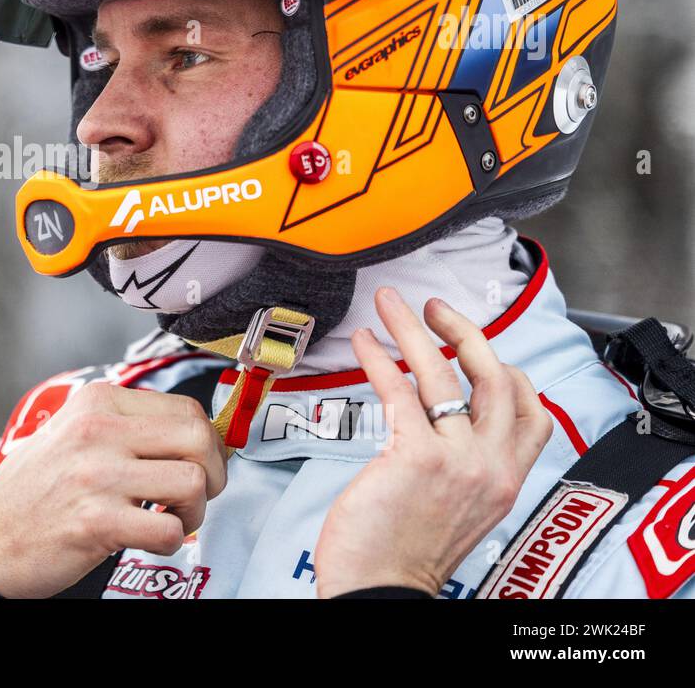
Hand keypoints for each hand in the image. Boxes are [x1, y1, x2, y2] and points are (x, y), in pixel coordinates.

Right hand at [0, 379, 227, 597]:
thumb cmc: (34, 489)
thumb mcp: (75, 432)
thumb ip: (128, 425)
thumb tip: (198, 435)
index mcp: (97, 401)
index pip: (186, 409)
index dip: (208, 442)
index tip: (201, 463)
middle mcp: (98, 431)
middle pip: (198, 439)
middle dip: (214, 473)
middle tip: (196, 494)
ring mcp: (97, 475)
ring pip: (193, 483)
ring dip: (194, 511)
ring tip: (171, 518)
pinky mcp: (96, 521)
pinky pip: (169, 530)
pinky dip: (169, 541)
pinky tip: (146, 538)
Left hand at [314, 287, 552, 597]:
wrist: (381, 591)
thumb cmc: (404, 554)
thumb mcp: (459, 509)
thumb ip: (463, 467)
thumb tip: (444, 424)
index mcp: (506, 480)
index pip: (531, 411)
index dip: (508, 368)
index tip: (476, 345)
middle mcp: (490, 467)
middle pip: (495, 377)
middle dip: (465, 332)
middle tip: (434, 307)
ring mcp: (456, 461)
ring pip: (442, 374)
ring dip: (413, 329)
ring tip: (388, 304)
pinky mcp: (415, 457)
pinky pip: (399, 391)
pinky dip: (380, 357)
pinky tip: (364, 341)